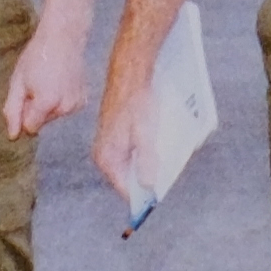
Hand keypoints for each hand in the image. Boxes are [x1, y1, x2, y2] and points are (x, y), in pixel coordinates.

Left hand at [2, 25, 87, 139]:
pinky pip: (64, 109)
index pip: (30, 128)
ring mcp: (77, 103)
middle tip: (38, 83)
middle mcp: (65, 107)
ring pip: (53, 116)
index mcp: (47, 103)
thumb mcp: (18, 82)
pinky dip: (60, 100)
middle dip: (36, 108)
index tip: (27, 92)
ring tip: (49, 80)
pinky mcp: (83, 100)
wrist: (63, 36)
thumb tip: (13, 136)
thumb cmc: (37, 57)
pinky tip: (59, 82)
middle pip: (42, 122)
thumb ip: (13, 111)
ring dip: (48, 104)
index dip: (24, 111)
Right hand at [90, 77, 158, 205]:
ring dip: (147, 163)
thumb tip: (148, 186)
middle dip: (147, 178)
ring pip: (131, 163)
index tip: (159, 196)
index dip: (143, 196)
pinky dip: (145, 151)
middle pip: (128, 177)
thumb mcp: (145, 134)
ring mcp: (109, 144)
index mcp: (107, 158)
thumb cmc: (136, 102)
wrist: (130, 74)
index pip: (125, 189)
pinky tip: (157, 142)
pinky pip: (131, 151)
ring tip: (165, 157)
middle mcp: (104, 155)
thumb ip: (146, 161)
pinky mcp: (116, 135)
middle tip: (166, 175)